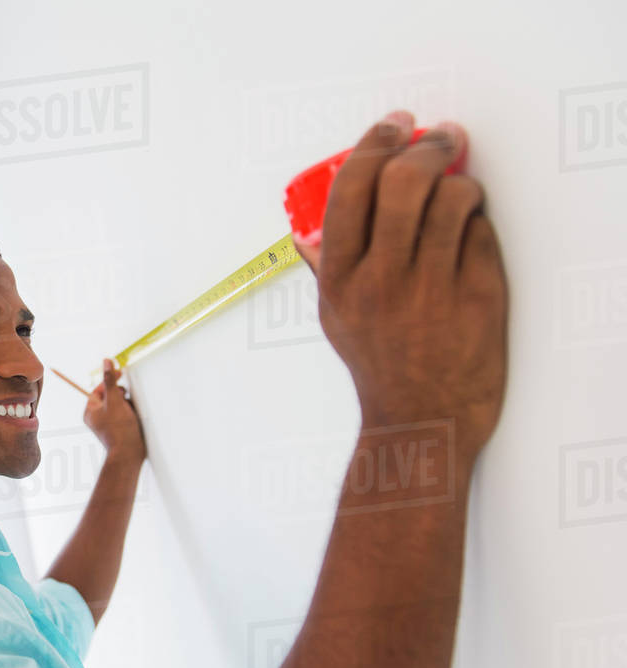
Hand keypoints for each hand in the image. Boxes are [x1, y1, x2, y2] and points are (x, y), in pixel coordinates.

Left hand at [85, 358, 146, 462]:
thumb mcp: (115, 401)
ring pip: (119, 404)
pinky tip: (134, 418)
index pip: (99, 389)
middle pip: (109, 396)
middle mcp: (97, 417)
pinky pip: (124, 414)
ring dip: (127, 404)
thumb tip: (106, 362)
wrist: (129, 454)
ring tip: (130, 413)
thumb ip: (110, 381)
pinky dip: (130, 412)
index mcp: (90, 410)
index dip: (109, 380)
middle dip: (120, 395)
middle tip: (125, 401)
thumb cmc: (120, 430)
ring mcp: (108, 423)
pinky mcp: (118, 428)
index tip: (120, 374)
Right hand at [293, 110, 508, 458]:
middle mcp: (381, 280)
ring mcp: (432, 288)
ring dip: (460, 183)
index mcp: (340, 280)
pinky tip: (470, 238)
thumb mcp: (336, 318)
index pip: (350, 190)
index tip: (394, 126)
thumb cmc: (380, 368)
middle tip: (440, 138)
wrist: (422, 419)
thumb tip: (310, 232)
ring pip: (452, 197)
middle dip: (427, 146)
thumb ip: (328, 269)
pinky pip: (481, 232)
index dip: (375, 144)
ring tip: (460, 192)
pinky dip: (479, 225)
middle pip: (403, 181)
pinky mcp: (478, 295)